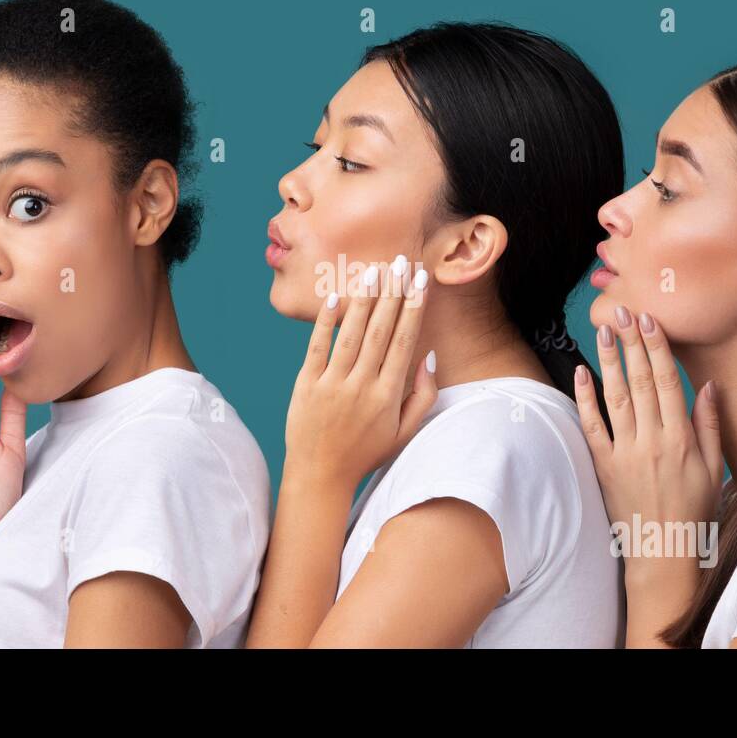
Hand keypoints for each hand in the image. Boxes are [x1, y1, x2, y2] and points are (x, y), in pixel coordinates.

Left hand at [283, 256, 437, 493]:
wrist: (320, 475)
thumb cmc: (365, 452)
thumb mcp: (404, 431)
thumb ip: (423, 395)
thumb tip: (429, 356)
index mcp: (388, 395)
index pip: (404, 342)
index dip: (413, 308)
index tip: (420, 281)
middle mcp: (362, 386)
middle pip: (381, 331)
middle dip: (392, 293)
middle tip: (400, 262)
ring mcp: (332, 384)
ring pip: (352, 334)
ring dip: (364, 299)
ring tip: (374, 271)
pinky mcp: (306, 384)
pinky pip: (317, 347)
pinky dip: (326, 321)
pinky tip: (337, 297)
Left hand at [571, 305, 721, 582]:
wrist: (664, 552)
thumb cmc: (694, 511)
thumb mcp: (713, 468)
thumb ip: (708, 425)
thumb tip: (708, 385)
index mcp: (681, 439)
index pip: (666, 383)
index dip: (656, 349)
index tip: (649, 321)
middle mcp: (652, 441)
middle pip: (639, 383)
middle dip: (631, 344)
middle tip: (622, 312)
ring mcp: (625, 453)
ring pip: (615, 398)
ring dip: (609, 361)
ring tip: (604, 331)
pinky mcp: (604, 466)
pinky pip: (592, 427)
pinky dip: (584, 399)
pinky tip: (581, 373)